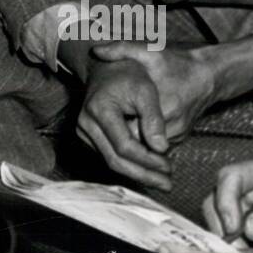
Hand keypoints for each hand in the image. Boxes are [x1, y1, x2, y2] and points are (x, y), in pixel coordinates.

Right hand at [76, 54, 172, 190]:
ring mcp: (84, 132)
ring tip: (161, 181)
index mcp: (99, 110)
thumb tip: (162, 148)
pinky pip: (109, 156)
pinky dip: (129, 165)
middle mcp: (86, 123)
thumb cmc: (128, 75)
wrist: (106, 68)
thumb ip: (154, 118)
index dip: (147, 159)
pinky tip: (147, 170)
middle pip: (115, 160)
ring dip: (137, 173)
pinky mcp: (88, 137)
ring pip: (111, 162)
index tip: (168, 165)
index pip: (124, 145)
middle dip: (143, 174)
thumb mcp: (146, 89)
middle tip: (167, 184)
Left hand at [90, 42, 218, 145]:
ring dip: (133, 140)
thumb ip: (122, 49)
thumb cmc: (177, 62)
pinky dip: (145, 139)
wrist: (208, 74)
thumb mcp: (150, 51)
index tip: (101, 122)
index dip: (114, 129)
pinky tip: (132, 126)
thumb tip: (96, 51)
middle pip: (138, 143)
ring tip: (115, 128)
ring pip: (148, 147)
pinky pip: (157, 144)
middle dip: (121, 137)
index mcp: (162, 107)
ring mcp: (178, 134)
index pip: (130, 131)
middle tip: (104, 128)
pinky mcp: (181, 137)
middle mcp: (172, 127)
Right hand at [202, 162, 252, 252]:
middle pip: (217, 200)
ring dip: (231, 239)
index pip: (230, 177)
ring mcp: (244, 206)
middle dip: (225, 226)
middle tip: (241, 248)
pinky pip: (230, 235)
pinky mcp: (244, 225)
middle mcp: (248, 187)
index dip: (225, 201)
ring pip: (220, 220)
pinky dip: (238, 247)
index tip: (234, 228)